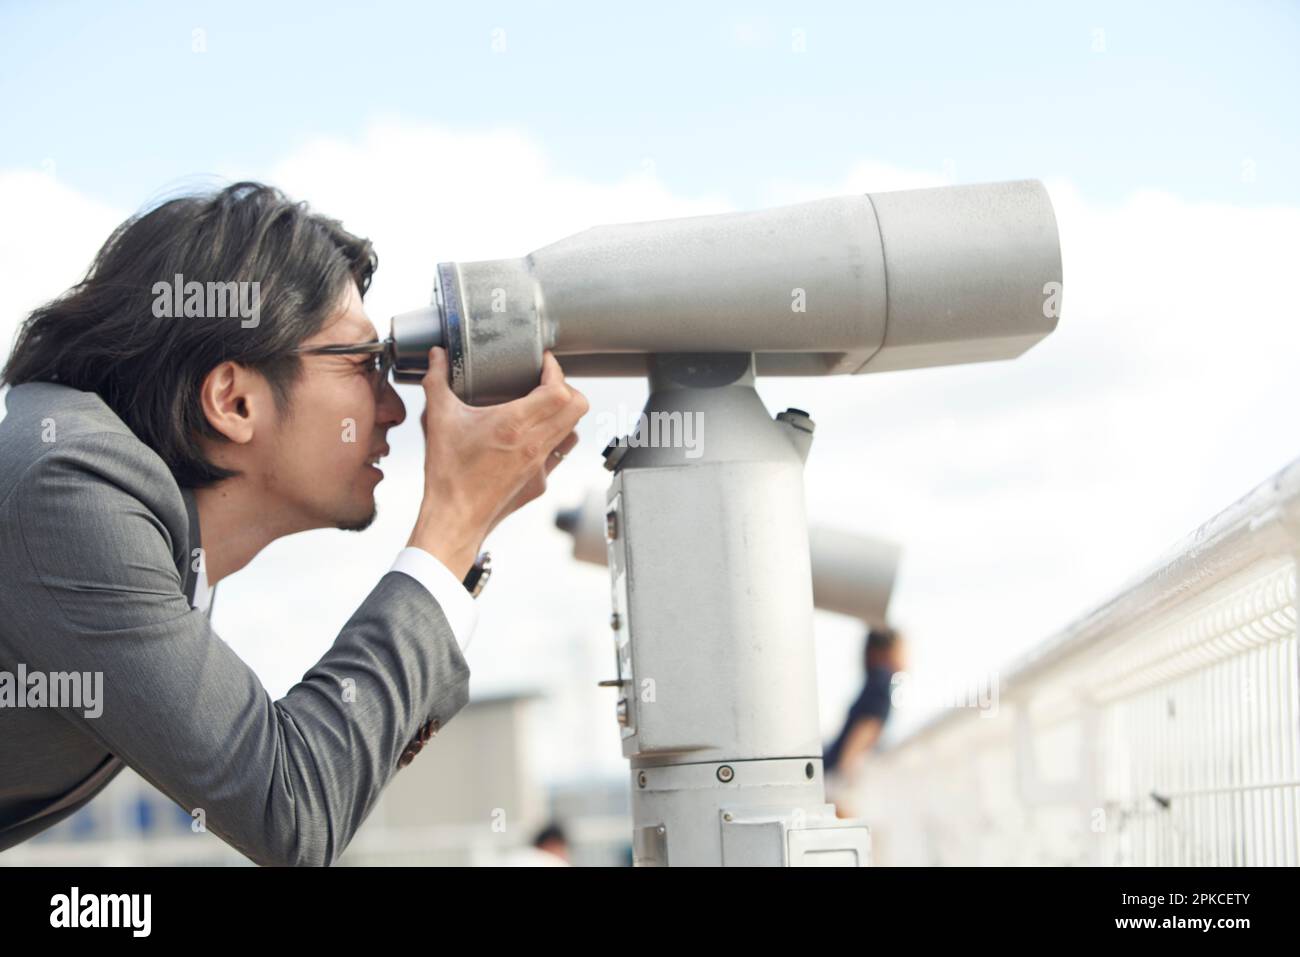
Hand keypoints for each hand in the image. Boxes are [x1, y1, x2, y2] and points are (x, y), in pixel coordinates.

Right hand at [407, 347, 588, 578]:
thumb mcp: (438, 420)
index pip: (560, 390)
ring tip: (544, 407)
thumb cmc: (448, 473)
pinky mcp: (540, 482)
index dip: (556, 370)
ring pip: (573, 431)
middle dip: (567, 387)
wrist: (455, 517)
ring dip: (565, 415)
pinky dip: (554, 440)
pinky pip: (559, 454)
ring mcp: (541, 465)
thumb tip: (436, 357)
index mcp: (514, 424)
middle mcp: (534, 443)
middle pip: (578, 407)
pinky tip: (532, 436)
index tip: (543, 363)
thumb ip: (436, 382)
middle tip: (547, 382)